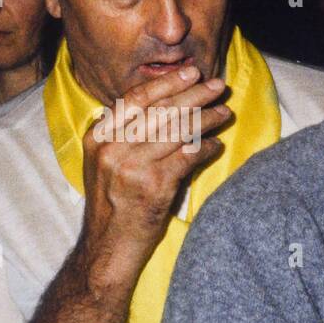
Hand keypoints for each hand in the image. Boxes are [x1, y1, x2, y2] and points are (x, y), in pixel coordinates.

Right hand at [79, 65, 229, 289]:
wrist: (108, 249)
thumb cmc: (112, 206)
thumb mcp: (104, 165)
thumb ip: (123, 136)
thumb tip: (161, 106)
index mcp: (98, 138)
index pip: (136, 99)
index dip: (166, 84)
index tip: (190, 73)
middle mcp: (112, 149)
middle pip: (161, 110)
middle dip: (194, 95)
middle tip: (218, 86)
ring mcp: (131, 167)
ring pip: (178, 131)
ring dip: (207, 119)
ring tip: (225, 112)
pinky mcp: (153, 187)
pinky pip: (188, 157)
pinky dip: (206, 148)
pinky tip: (217, 145)